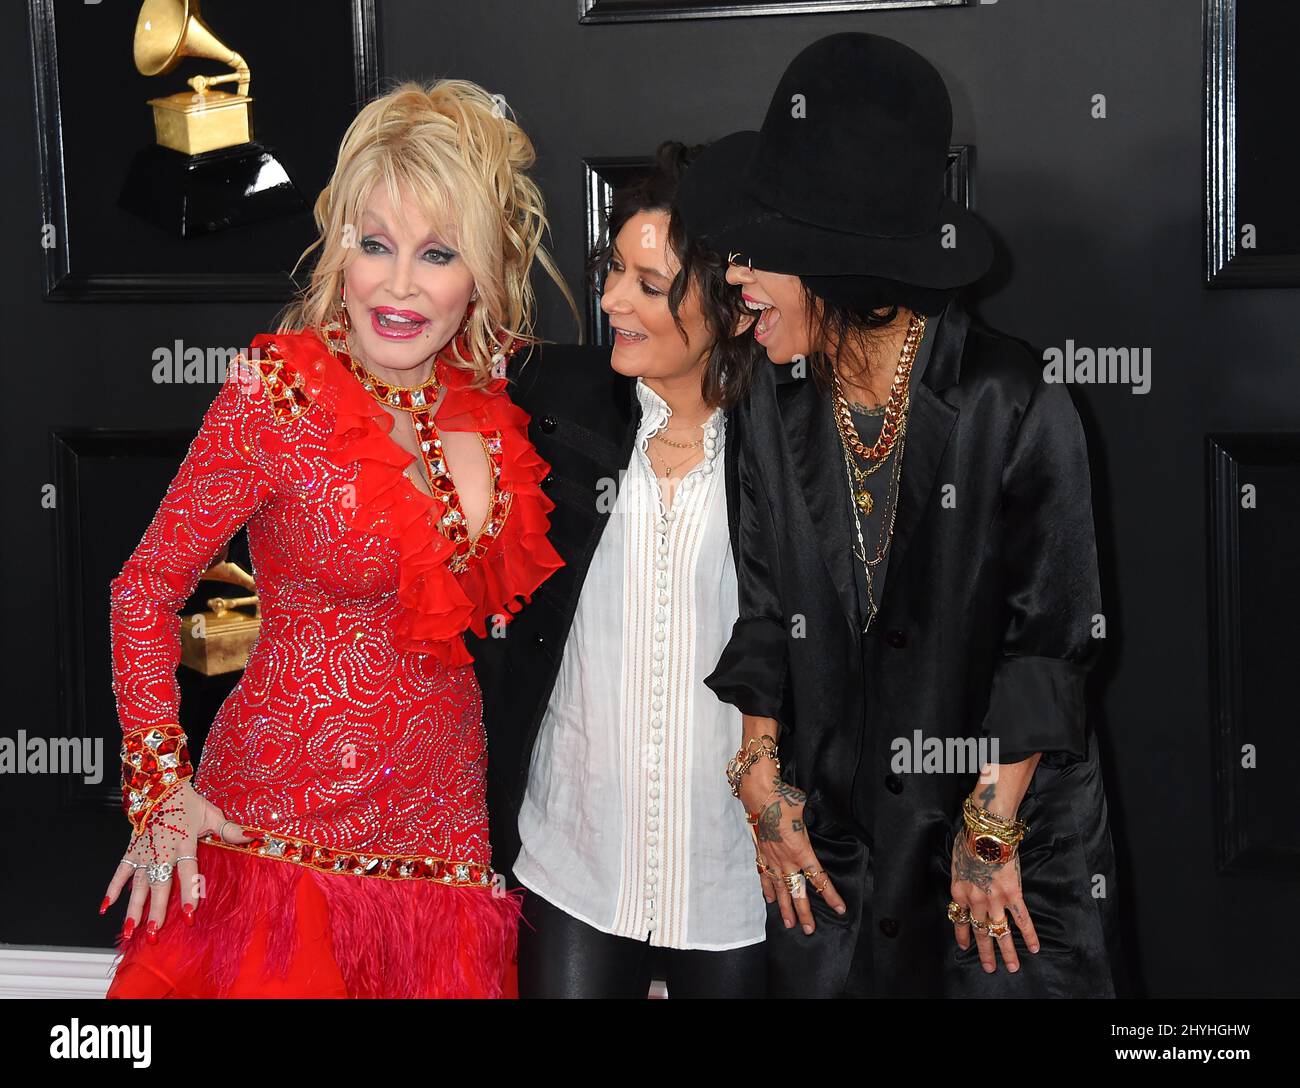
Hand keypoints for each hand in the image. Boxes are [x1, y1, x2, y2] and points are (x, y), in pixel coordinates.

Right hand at [102, 782, 257, 942]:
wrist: (159, 788)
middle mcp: (162, 851)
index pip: (188, 871)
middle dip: (156, 909)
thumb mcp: (211, 814)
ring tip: (131, 930)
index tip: (189, 913)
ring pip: (137, 884)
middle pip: (159, 884)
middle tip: (154, 932)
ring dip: (134, 908)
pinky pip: (120, 872)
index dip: (189, 891)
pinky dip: (112, 889)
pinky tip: (106, 908)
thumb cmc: (187, 803)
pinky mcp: (131, 851)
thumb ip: (229, 830)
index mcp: (184, 842)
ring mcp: (144, 853)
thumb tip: (253, 837)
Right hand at [738, 759, 845, 933]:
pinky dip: (767, 889)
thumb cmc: (786, 800)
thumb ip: (810, 823)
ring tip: (789, 924)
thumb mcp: (806, 812)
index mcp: (802, 851)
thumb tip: (812, 821)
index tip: (839, 908)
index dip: (830, 895)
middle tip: (809, 930)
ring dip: (785, 908)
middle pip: (798, 892)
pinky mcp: (761, 854)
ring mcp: (772, 859)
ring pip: (780, 889)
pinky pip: (765, 876)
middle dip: (804, 913)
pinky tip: (770, 900)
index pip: (819, 879)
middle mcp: (787, 860)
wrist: (760, 795)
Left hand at [949, 828, 1039, 972]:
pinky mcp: (1013, 895)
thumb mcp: (956, 860)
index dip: (962, 934)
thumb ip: (960, 875)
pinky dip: (1028, 935)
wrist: (985, 832)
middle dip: (985, 952)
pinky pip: (1022, 919)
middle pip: (980, 931)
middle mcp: (976, 901)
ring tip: (1012, 967)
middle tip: (989, 968)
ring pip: (1000, 931)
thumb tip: (964, 878)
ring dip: (1006, 951)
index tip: (963, 947)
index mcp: (959, 892)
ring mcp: (995, 900)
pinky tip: (1033, 948)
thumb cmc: (968, 839)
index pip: (960, 919)